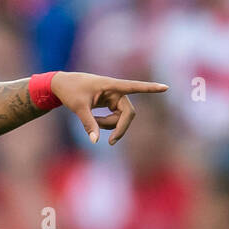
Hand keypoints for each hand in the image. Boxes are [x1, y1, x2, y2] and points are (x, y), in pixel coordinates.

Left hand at [51, 71, 167, 144]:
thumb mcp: (78, 108)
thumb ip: (89, 124)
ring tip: (93, 123)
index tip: (165, 87)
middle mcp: (117, 91)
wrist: (62, 85)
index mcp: (112, 85)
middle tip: (110, 143)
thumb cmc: (70, 91)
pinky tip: (95, 122)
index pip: (135, 86)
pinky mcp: (111, 103)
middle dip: (119, 127)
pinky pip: (115, 118)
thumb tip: (95, 141)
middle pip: (128, 113)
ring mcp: (114, 98)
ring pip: (121, 118)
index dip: (150, 88)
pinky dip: (105, 124)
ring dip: (109, 125)